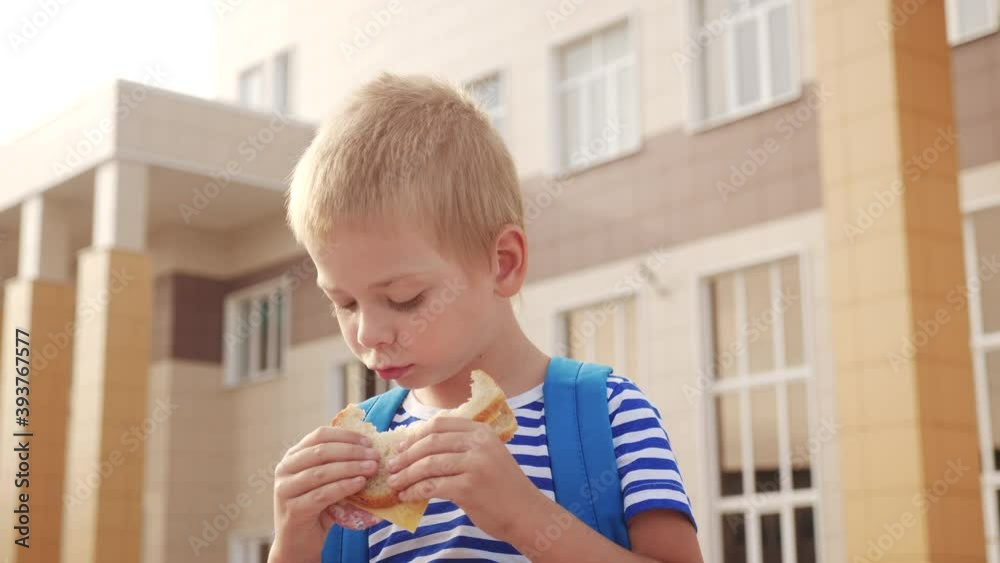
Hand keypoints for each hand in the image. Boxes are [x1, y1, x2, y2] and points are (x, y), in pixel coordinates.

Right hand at [269, 427, 380, 562]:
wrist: (298, 542)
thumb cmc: (316, 507)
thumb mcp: (325, 481)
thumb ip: (337, 464)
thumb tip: (369, 448)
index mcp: (293, 456)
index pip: (319, 435)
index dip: (346, 436)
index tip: (368, 441)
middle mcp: (285, 469)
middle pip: (321, 451)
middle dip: (352, 451)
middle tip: (374, 456)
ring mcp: (285, 489)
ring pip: (322, 472)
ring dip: (351, 468)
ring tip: (372, 468)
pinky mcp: (293, 510)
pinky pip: (322, 494)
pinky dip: (343, 487)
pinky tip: (360, 483)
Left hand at [385, 416, 539, 540]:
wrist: (526, 513)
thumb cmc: (502, 486)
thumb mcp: (488, 455)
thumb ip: (462, 446)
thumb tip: (419, 447)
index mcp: (481, 431)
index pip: (439, 424)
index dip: (415, 435)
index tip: (401, 447)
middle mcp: (478, 444)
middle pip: (430, 443)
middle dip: (406, 456)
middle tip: (391, 466)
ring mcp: (474, 465)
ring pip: (428, 465)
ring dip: (406, 475)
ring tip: (394, 483)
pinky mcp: (468, 488)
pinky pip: (431, 486)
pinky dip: (414, 491)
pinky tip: (407, 496)